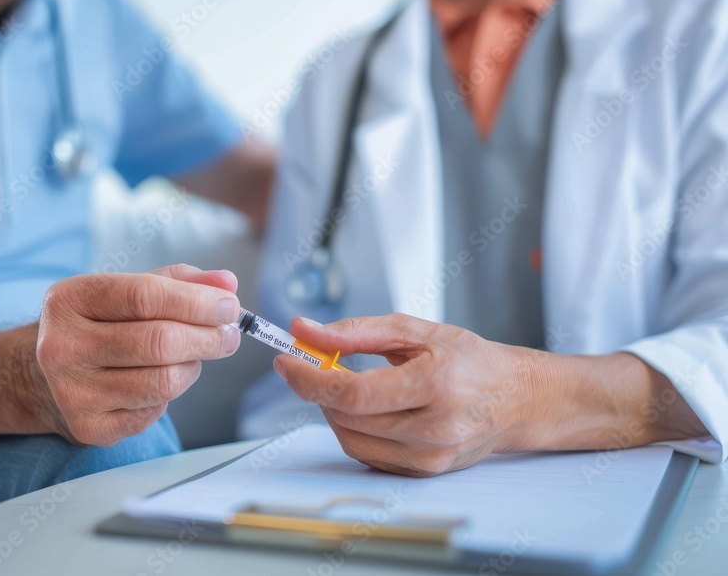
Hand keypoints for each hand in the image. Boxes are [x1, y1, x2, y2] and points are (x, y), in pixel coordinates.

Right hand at [27, 264, 241, 445]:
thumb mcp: (125, 291)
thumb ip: (178, 282)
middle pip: (158, 342)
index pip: (145, 296)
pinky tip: (161, 380)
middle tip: (229, 336)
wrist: (41, 375)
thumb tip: (227, 283)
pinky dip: (171, 395)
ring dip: (193, 367)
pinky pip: (154, 412)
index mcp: (69, 300)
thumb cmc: (96, 325)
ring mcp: (72, 392)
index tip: (230, 306)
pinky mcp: (88, 427)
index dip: (197, 302)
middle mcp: (62, 346)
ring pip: (163, 382)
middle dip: (208, 337)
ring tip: (193, 356)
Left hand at [274, 314, 546, 476]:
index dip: (310, 378)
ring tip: (347, 386)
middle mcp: (435, 427)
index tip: (287, 361)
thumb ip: (355, 332)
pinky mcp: (424, 473)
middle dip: (318, 390)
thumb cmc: (469, 361)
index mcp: (436, 384)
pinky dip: (354, 431)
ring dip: (333, 411)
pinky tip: (368, 410)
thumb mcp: (414, 331)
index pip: (354, 392)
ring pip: (351, 440)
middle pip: (347, 417)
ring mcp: (431, 457)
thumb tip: (304, 331)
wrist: (517, 399)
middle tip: (315, 365)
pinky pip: (368, 456)